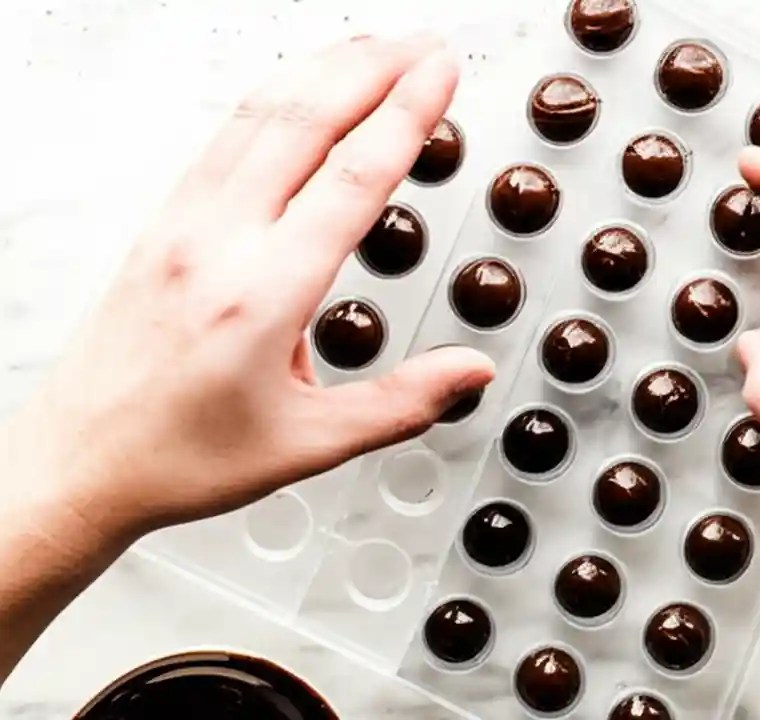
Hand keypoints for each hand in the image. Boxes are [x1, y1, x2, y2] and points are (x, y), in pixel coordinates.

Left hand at [2, 34, 492, 542]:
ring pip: (259, 116)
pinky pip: (225, 137)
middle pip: (304, 121)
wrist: (78, 462)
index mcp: (261, 295)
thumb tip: (468, 374)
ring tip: (372, 47)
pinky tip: (295, 88)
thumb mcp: (308, 444)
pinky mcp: (162, 224)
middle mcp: (216, 244)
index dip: (405, 116)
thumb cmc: (176, 455)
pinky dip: (273, 97)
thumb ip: (401, 403)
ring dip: (322, 70)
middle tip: (421, 44)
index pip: (351, 179)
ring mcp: (182, 225)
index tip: (438, 75)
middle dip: (371, 68)